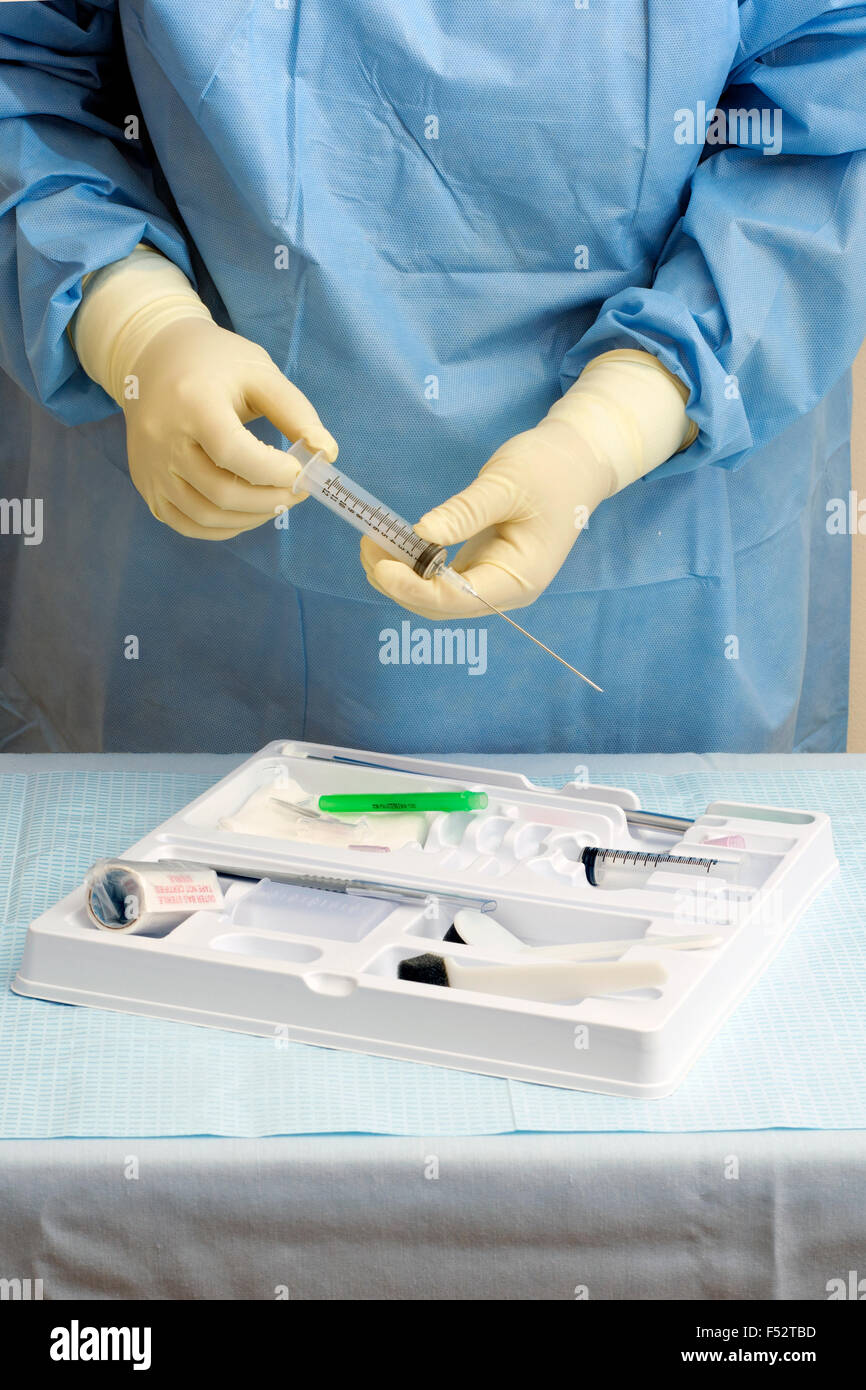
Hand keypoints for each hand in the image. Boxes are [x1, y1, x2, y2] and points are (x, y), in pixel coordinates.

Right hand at [123, 318, 336, 538]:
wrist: (152, 358)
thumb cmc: (214, 362)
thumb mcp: (258, 371)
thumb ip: (295, 411)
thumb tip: (326, 454)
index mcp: (191, 403)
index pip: (233, 453)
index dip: (273, 471)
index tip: (302, 470)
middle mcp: (162, 440)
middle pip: (221, 492)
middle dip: (271, 499)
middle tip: (299, 491)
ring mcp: (150, 468)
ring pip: (206, 515)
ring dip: (251, 518)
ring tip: (277, 501)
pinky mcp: (146, 486)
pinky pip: (187, 524)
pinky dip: (223, 528)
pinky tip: (247, 513)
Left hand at [360, 417, 614, 618]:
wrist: (577, 460)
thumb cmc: (549, 469)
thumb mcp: (505, 485)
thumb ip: (464, 513)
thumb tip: (421, 535)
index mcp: (519, 579)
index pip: (456, 600)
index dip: (413, 588)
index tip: (380, 564)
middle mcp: (505, 590)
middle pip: (441, 606)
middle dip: (399, 584)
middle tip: (366, 547)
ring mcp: (493, 581)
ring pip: (437, 597)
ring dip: (401, 577)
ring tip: (371, 543)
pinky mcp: (483, 566)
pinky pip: (442, 579)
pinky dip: (414, 566)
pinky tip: (391, 545)